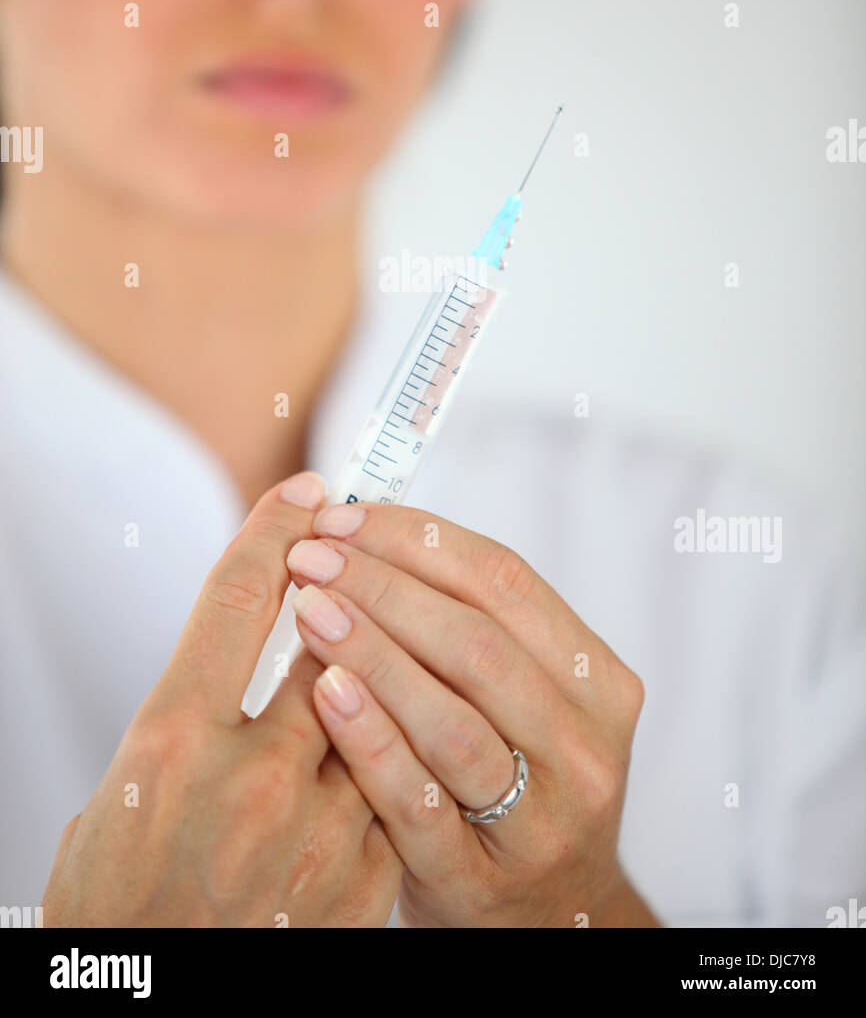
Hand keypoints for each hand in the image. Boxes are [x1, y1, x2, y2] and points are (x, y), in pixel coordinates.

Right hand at [41, 475, 401, 927]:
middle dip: (351, 595)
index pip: (240, 598)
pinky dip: (392, 752)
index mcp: (173, 739)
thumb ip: (189, 712)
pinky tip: (395, 739)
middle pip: (332, 640)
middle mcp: (248, 775)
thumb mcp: (130, 784)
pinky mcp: (361, 878)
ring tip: (388, 637)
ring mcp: (313, 829)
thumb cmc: (120, 900)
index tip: (308, 492)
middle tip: (360, 558)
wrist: (159, 1005)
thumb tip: (242, 648)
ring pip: (377, 705)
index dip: (278, 529)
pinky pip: (396, 781)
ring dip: (384, 669)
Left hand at [285, 500, 658, 928]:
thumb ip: (470, 625)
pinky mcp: (482, 879)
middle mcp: (584, 748)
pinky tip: (323, 693)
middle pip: (477, 643)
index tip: (343, 516)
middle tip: (311, 555)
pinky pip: (421, 801)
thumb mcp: (525, 699)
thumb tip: (365, 529)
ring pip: (454, 719)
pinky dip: (371, 741)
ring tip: (309, 608)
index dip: (418, 539)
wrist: (547, 918)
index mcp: (597, 681)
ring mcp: (541, 820)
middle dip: (384, 585)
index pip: (505, 581)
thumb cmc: (514, 779)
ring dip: (374, 652)